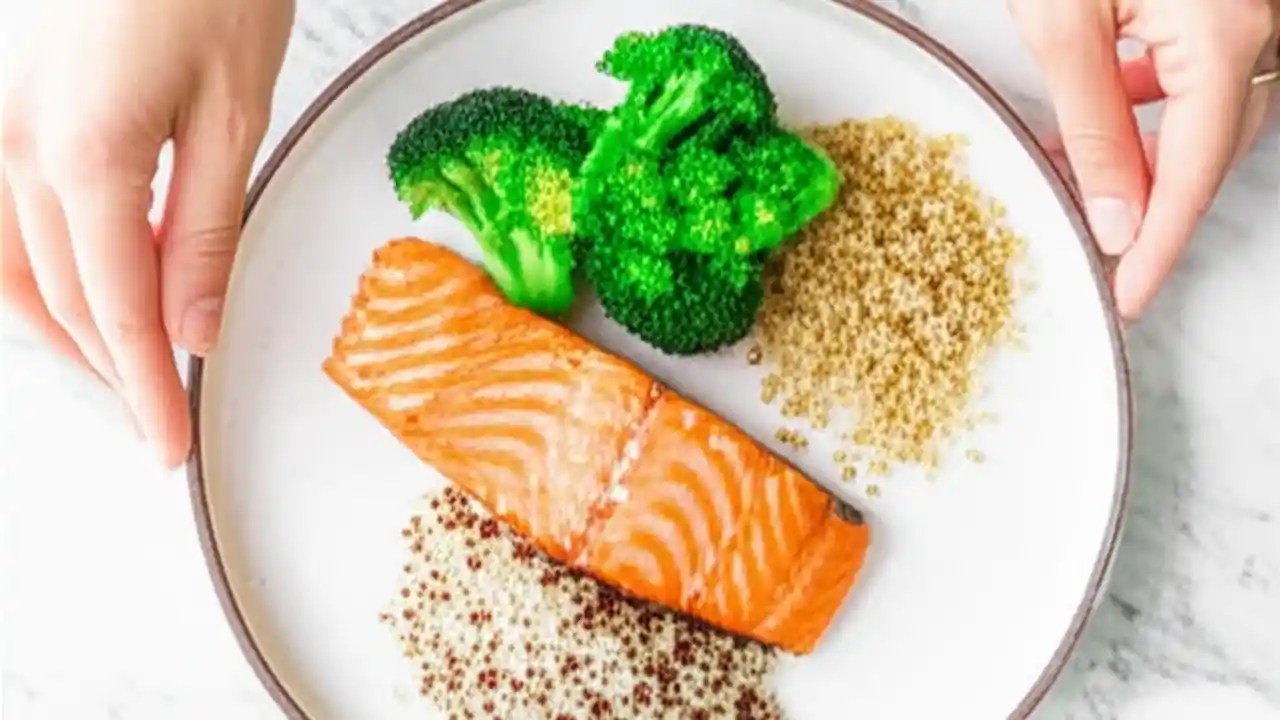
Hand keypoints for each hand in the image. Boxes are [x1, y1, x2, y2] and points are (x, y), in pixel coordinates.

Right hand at [1, 0, 293, 466]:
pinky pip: (8, 219)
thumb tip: (194, 325)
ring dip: (68, 330)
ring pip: (14, 266)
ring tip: (128, 371)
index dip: (147, 387)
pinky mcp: (10, 106)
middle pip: (59, 298)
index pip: (115, 310)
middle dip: (114, 369)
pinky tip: (86, 293)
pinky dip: (44, 274)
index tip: (170, 441)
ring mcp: (1, 122)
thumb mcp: (233, 110)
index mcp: (83, 154)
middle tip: (163, 419)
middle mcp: (19, 144)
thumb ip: (205, 228)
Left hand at [1009, 0, 1277, 319]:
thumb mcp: (1062, 27)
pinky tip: (1106, 107)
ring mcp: (1248, 4)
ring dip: (1150, 154)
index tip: (1128, 296)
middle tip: (1102, 254)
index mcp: (1224, 33)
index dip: (1157, 246)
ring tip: (1078, 179)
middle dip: (1152, 206)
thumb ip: (1093, 125)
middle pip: (1212, 148)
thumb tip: (1116, 216)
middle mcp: (1256, 19)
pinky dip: (1157, 102)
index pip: (1193, 172)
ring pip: (1212, 110)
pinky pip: (1205, 65)